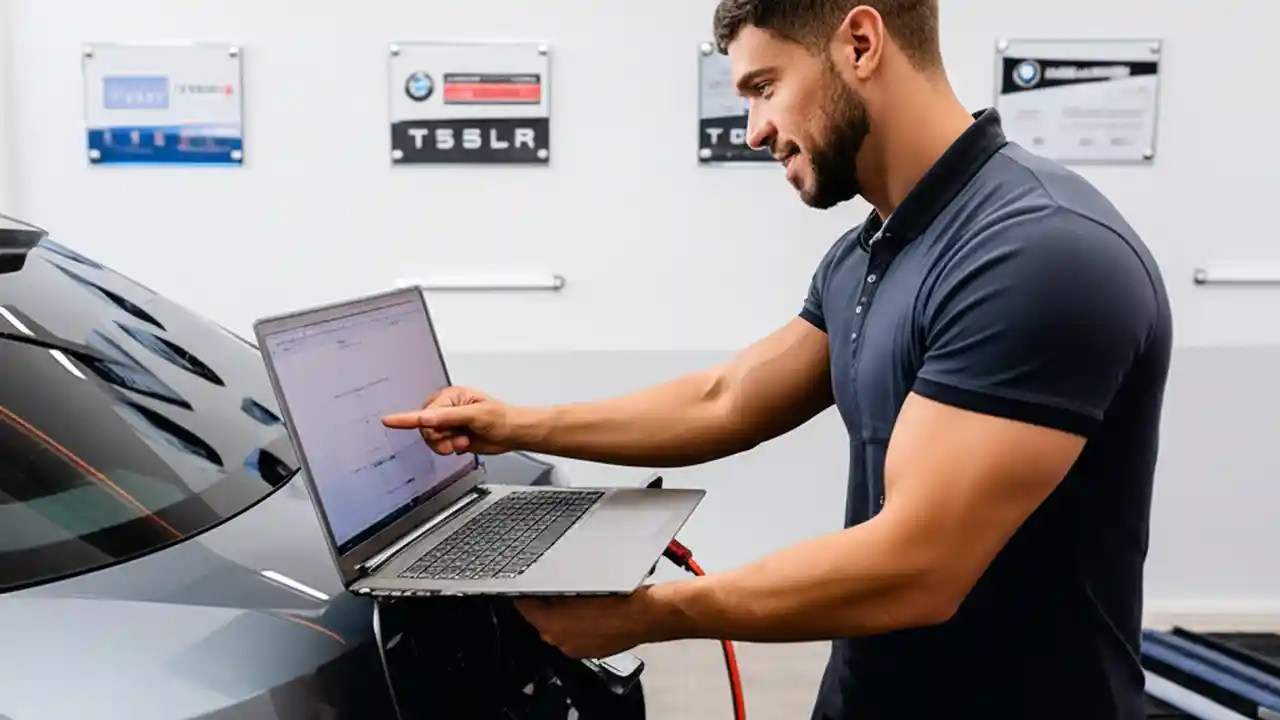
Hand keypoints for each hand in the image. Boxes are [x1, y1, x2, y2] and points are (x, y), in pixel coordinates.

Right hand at [381, 386, 514, 454]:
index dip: (405, 418)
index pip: (424, 412)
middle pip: (424, 428)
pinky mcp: (451, 435)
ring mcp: (448, 422)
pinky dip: (449, 448)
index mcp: (450, 397)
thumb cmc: (501, 418)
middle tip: (458, 437)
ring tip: (463, 440)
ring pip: (431, 439)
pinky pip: (438, 446)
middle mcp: (446, 408)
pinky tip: (463, 443)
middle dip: (440, 438)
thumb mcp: (476, 415)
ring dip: (446, 444)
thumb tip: (426, 418)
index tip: (388, 420)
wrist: (512, 433)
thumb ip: (449, 417)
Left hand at [513, 590, 666, 659]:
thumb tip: (545, 586)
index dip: (523, 596)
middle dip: (545, 608)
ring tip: (579, 600)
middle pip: (541, 622)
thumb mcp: (578, 584)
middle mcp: (562, 641)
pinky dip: (581, 626)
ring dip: (564, 618)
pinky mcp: (593, 651)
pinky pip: (578, 637)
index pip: (524, 609)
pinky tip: (593, 613)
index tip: (522, 589)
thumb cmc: (618, 599)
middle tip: (554, 590)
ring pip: (561, 630)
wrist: (644, 614)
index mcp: (552, 625)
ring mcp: (577, 649)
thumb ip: (554, 589)